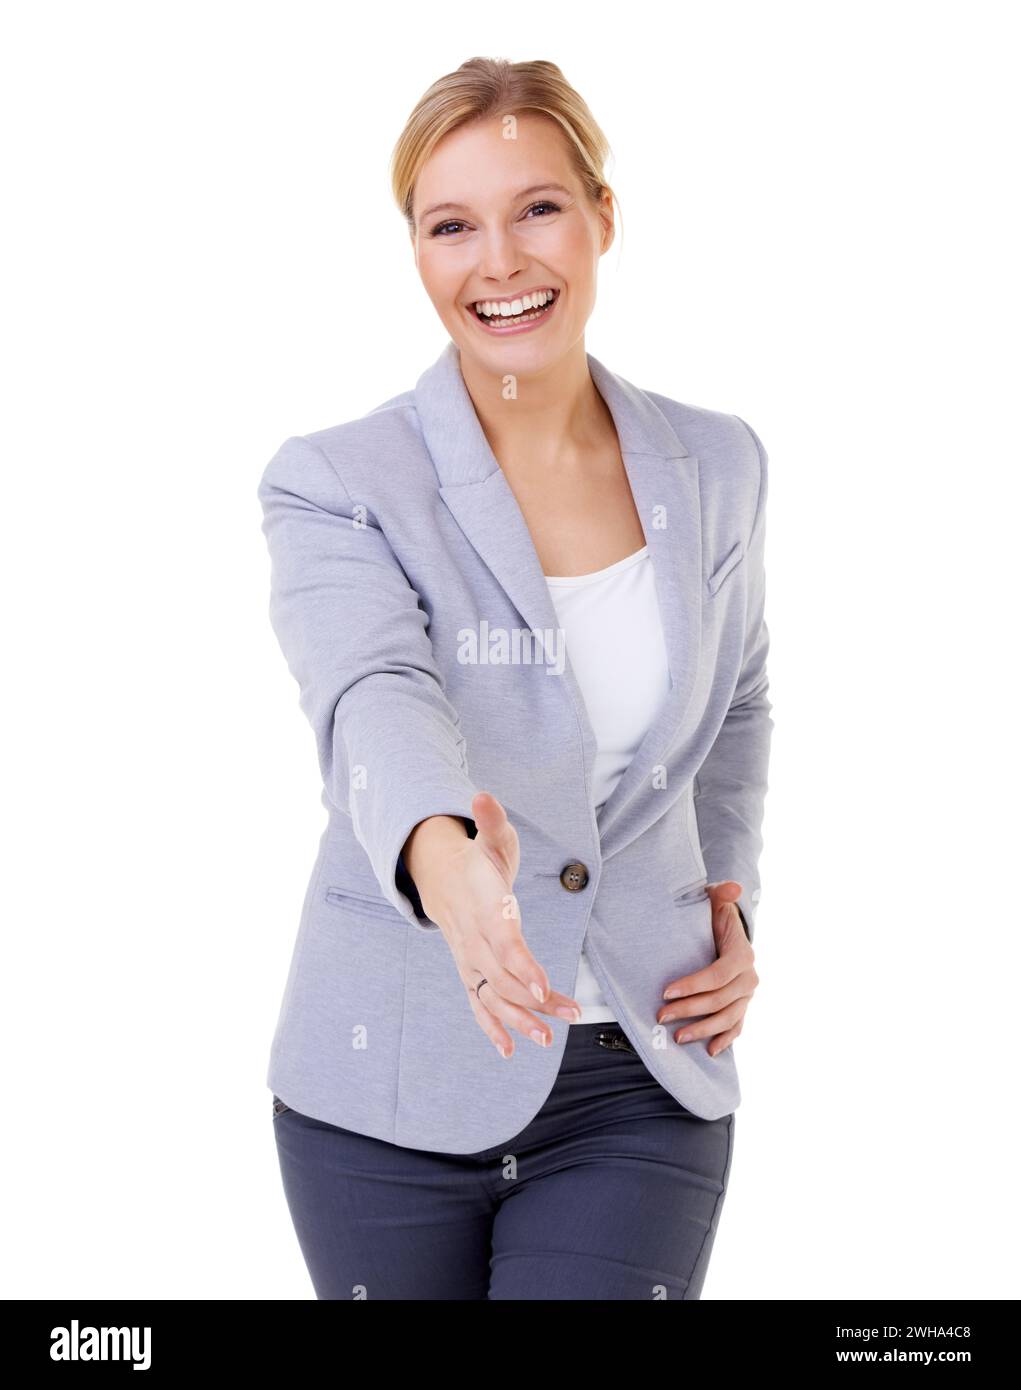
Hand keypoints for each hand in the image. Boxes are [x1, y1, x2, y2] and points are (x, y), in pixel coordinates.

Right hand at [409, 791, 582, 1058]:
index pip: (503, 942)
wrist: (441, 878)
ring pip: (492, 995)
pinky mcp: (470, 971)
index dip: (521, 964)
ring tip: (546, 1040)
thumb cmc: (478, 859)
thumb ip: (491, 822)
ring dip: (519, 1019)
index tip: (542, 985)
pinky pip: (478, 1004)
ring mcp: (469, 959)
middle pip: (503, 976)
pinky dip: (492, 1028)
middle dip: (534, 999)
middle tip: (568, 1014)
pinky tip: (512, 1051)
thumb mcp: (491, 838)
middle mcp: (474, 940)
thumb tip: (482, 796)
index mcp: (484, 909)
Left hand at [657, 880, 758, 1056]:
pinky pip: (737, 1027)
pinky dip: (725, 1040)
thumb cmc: (715, 915)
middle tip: (661, 1016)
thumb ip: (722, 893)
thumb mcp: (716, 901)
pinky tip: (709, 1050)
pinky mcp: (743, 1006)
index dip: (693, 986)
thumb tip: (732, 887)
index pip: (717, 976)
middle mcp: (749, 978)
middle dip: (689, 1009)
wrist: (726, 931)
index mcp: (742, 955)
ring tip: (677, 1036)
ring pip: (727, 1018)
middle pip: (719, 1000)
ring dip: (703, 1030)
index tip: (666, 991)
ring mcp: (747, 995)